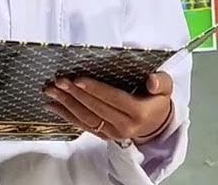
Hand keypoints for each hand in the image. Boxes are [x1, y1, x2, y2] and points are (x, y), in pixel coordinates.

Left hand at [43, 72, 174, 144]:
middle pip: (96, 109)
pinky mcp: (104, 136)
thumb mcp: (165, 87)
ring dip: (67, 104)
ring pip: (87, 119)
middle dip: (75, 95)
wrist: (156, 124)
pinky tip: (53, 106)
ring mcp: (113, 134)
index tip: (78, 80)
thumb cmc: (156, 100)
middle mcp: (125, 126)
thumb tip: (151, 80)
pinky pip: (83, 126)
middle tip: (59, 81)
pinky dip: (67, 116)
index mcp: (139, 112)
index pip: (114, 99)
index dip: (96, 90)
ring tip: (51, 91)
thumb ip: (161, 81)